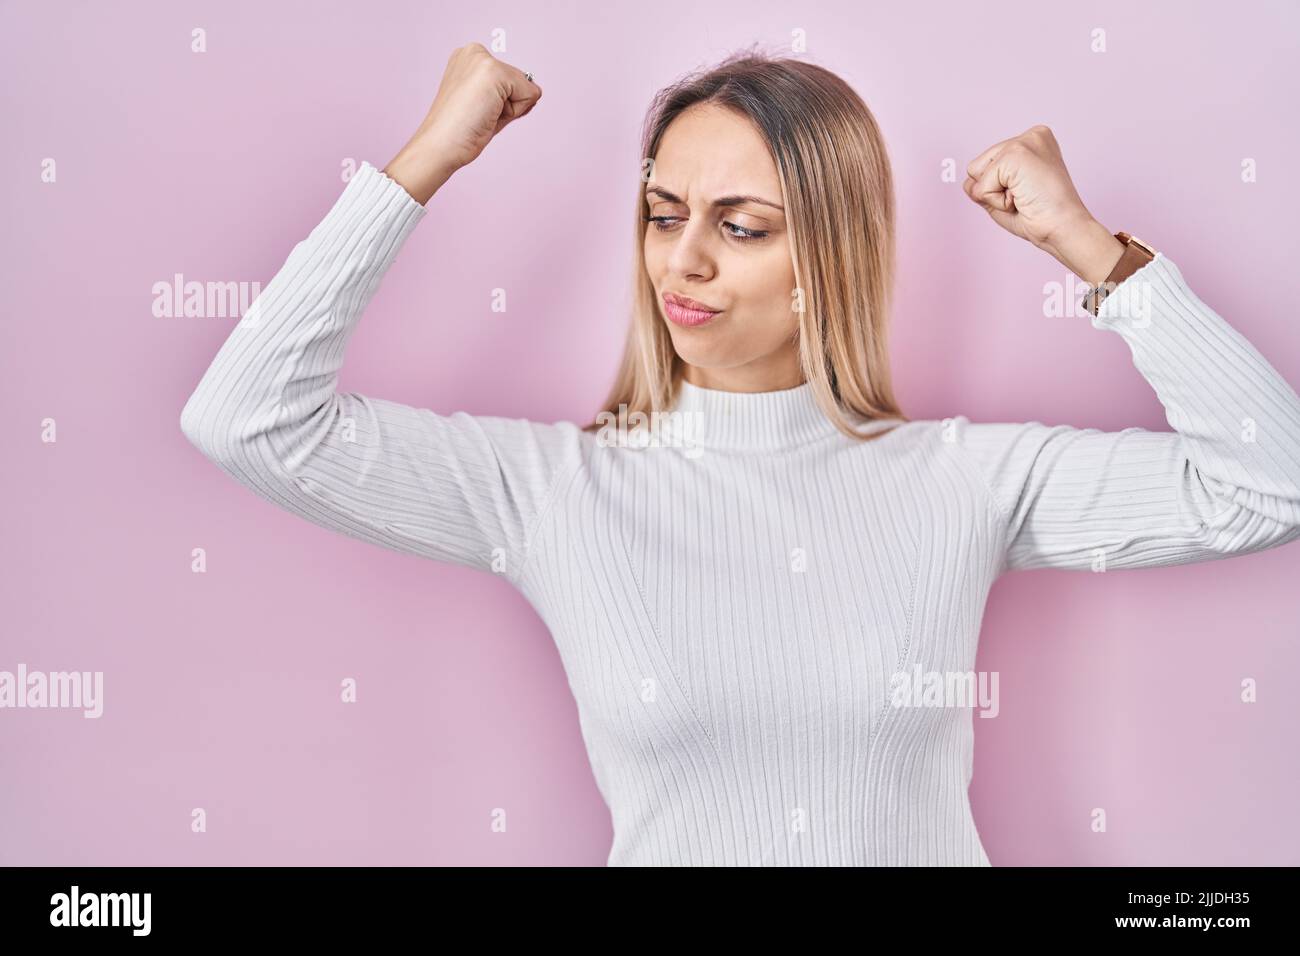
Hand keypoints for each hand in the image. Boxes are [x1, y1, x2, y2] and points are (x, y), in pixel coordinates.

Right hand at [383, 43, 541, 203]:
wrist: (441, 145)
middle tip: (480, 116)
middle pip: (520, 82)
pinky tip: (487, 114)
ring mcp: (482, 59)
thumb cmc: (460, 131)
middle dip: (508, 105)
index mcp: (468, 58)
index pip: (510, 80)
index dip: (503, 103)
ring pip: (525, 88)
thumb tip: (535, 90)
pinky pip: (530, 94)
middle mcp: (474, 52)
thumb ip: (510, 94)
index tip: (477, 112)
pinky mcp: (493, 71)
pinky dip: (514, 112)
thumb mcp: (488, 105)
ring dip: (510, 110)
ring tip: (482, 116)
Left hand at [963, 125, 1123, 285]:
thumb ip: (984, 187)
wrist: (1063, 228)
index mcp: (1033, 142)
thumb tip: (967, 183)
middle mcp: (1031, 135)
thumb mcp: (1006, 199)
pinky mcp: (1016, 154)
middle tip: (1026, 197)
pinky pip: (981, 186)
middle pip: (977, 166)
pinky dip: (996, 201)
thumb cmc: (1042, 218)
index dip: (999, 188)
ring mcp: (1024, 142)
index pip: (988, 164)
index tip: (1029, 194)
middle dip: (994, 190)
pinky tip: (1023, 198)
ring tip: (1024, 197)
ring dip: (995, 195)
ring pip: (976, 173)